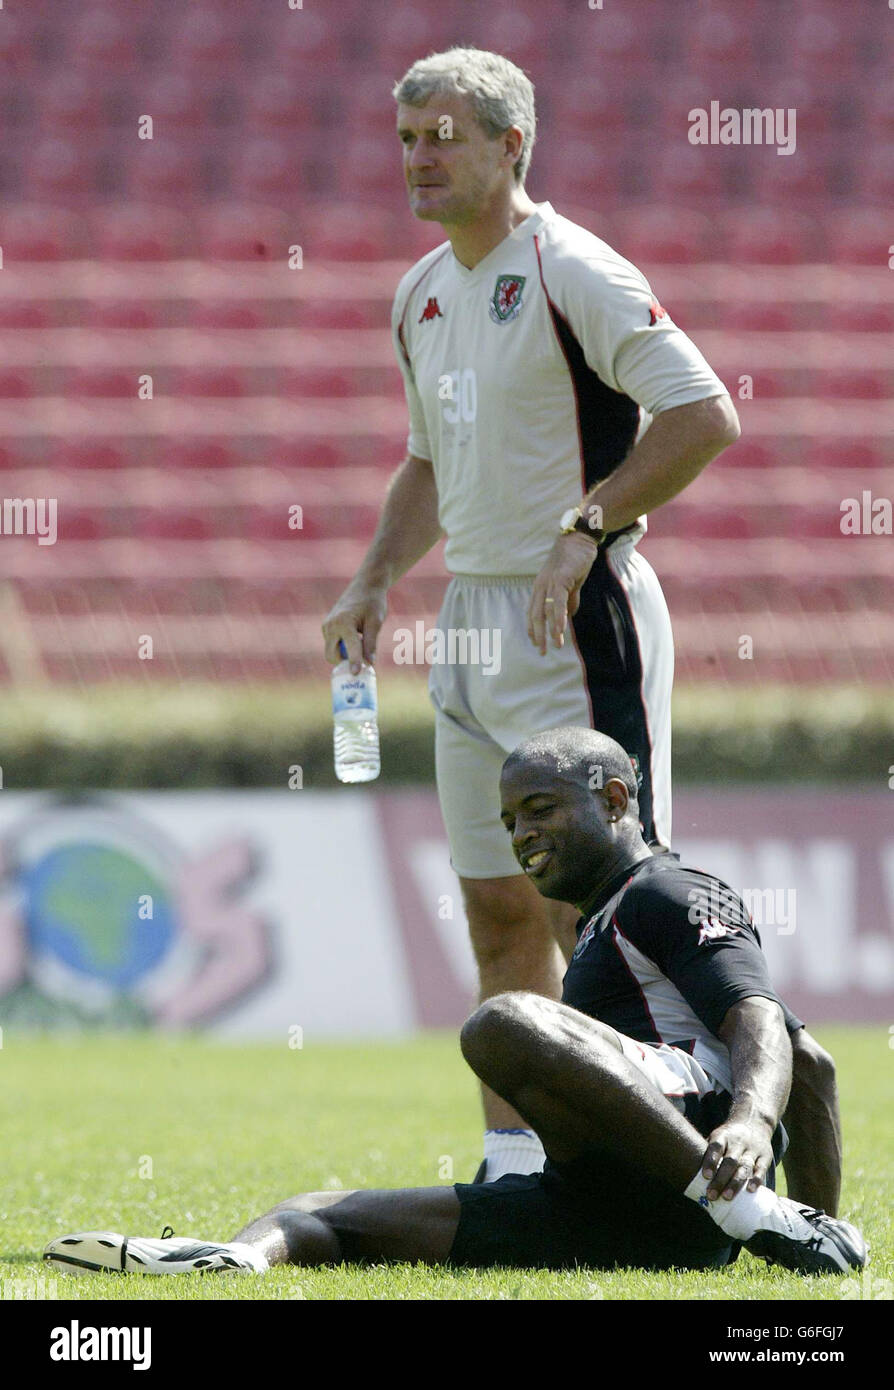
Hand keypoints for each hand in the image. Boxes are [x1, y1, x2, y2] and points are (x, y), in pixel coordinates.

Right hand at [322, 585, 386, 672]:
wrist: (365, 586)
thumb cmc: (372, 603)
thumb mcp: (376, 622)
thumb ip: (371, 644)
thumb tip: (369, 664)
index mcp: (343, 622)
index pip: (349, 648)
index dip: (354, 662)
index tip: (356, 674)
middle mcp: (330, 625)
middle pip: (332, 655)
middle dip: (345, 662)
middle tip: (362, 662)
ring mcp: (326, 627)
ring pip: (332, 651)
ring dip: (345, 654)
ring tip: (361, 641)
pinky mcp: (327, 628)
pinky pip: (333, 645)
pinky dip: (343, 647)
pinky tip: (356, 636)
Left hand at [527, 532, 598, 654]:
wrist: (580, 539)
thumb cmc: (574, 560)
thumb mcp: (570, 583)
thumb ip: (569, 599)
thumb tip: (569, 615)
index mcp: (540, 587)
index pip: (532, 612)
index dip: (532, 629)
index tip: (536, 643)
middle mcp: (540, 586)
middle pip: (535, 615)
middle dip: (538, 636)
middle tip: (542, 652)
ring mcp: (549, 582)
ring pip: (546, 611)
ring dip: (551, 631)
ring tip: (556, 646)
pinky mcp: (561, 578)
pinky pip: (557, 601)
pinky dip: (558, 617)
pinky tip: (561, 629)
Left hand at [700, 1119, 774, 1201]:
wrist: (754, 1121)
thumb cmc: (729, 1138)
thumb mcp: (717, 1137)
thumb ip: (708, 1153)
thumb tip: (690, 1174)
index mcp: (723, 1136)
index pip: (716, 1147)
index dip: (710, 1161)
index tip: (705, 1176)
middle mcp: (738, 1142)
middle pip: (730, 1161)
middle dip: (721, 1179)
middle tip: (711, 1195)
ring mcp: (753, 1149)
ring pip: (745, 1166)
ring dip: (736, 1183)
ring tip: (727, 1197)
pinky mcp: (765, 1156)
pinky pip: (762, 1168)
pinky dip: (756, 1179)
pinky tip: (751, 1190)